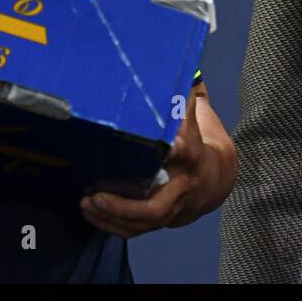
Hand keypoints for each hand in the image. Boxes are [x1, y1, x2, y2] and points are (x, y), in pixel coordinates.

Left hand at [79, 91, 209, 237]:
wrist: (215, 179)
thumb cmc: (196, 143)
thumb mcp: (196, 117)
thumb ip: (184, 97)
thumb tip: (180, 70)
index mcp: (190, 156)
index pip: (180, 151)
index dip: (163, 147)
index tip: (139, 142)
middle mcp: (181, 186)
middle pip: (155, 207)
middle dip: (123, 206)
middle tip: (96, 193)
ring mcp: (171, 207)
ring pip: (142, 223)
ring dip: (111, 217)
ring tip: (87, 203)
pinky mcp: (160, 220)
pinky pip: (135, 230)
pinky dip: (110, 225)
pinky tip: (91, 213)